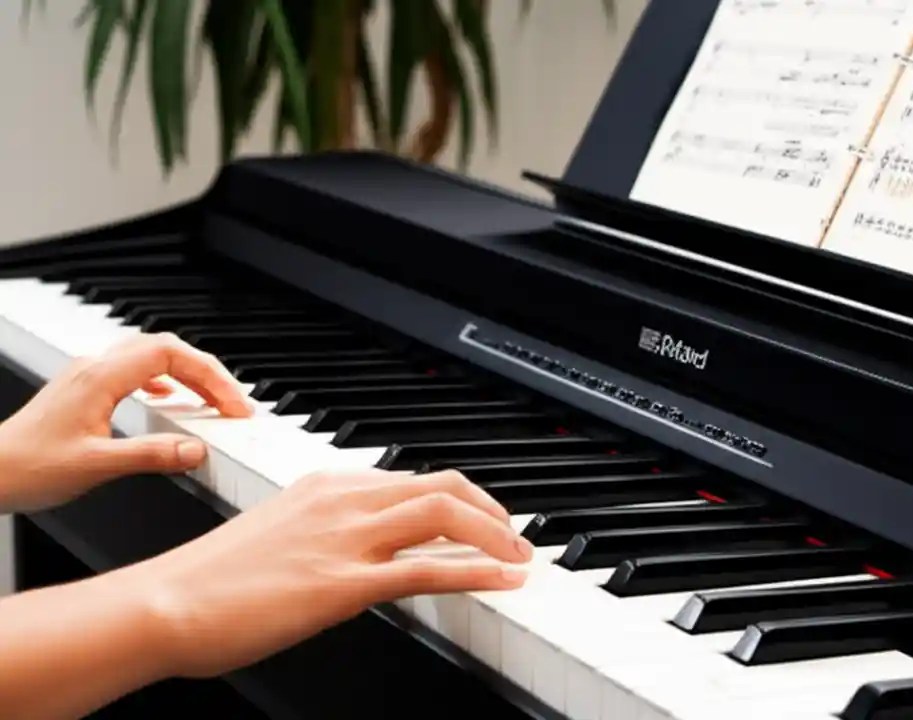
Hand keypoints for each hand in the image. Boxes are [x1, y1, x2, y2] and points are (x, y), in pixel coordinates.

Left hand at [0, 332, 252, 512]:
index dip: (211, 376)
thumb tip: (195, 450)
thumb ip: (151, 456)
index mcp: (100, 377)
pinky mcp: (83, 390)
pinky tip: (168, 398)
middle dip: (207, 371)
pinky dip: (163, 379)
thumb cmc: (26, 467)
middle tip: (232, 401)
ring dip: (186, 372)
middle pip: (166, 348)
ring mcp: (87, 376)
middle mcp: (94, 368)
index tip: (233, 404)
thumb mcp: (97, 466)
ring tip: (210, 397)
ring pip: (150, 355)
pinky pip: (133, 369)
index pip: (172, 356)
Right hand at [121, 468, 530, 677]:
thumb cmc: (210, 579)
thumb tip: (363, 553)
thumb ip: (325, 533)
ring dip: (494, 535)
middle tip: (514, 534)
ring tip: (519, 557)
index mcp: (326, 486)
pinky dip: (476, 571)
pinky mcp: (343, 583)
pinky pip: (427, 570)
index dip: (460, 499)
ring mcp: (345, 540)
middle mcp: (342, 502)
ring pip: (444, 516)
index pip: (413, 480)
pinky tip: (501, 580)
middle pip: (441, 487)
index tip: (483, 517)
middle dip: (490, 509)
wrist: (164, 603)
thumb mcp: (280, 535)